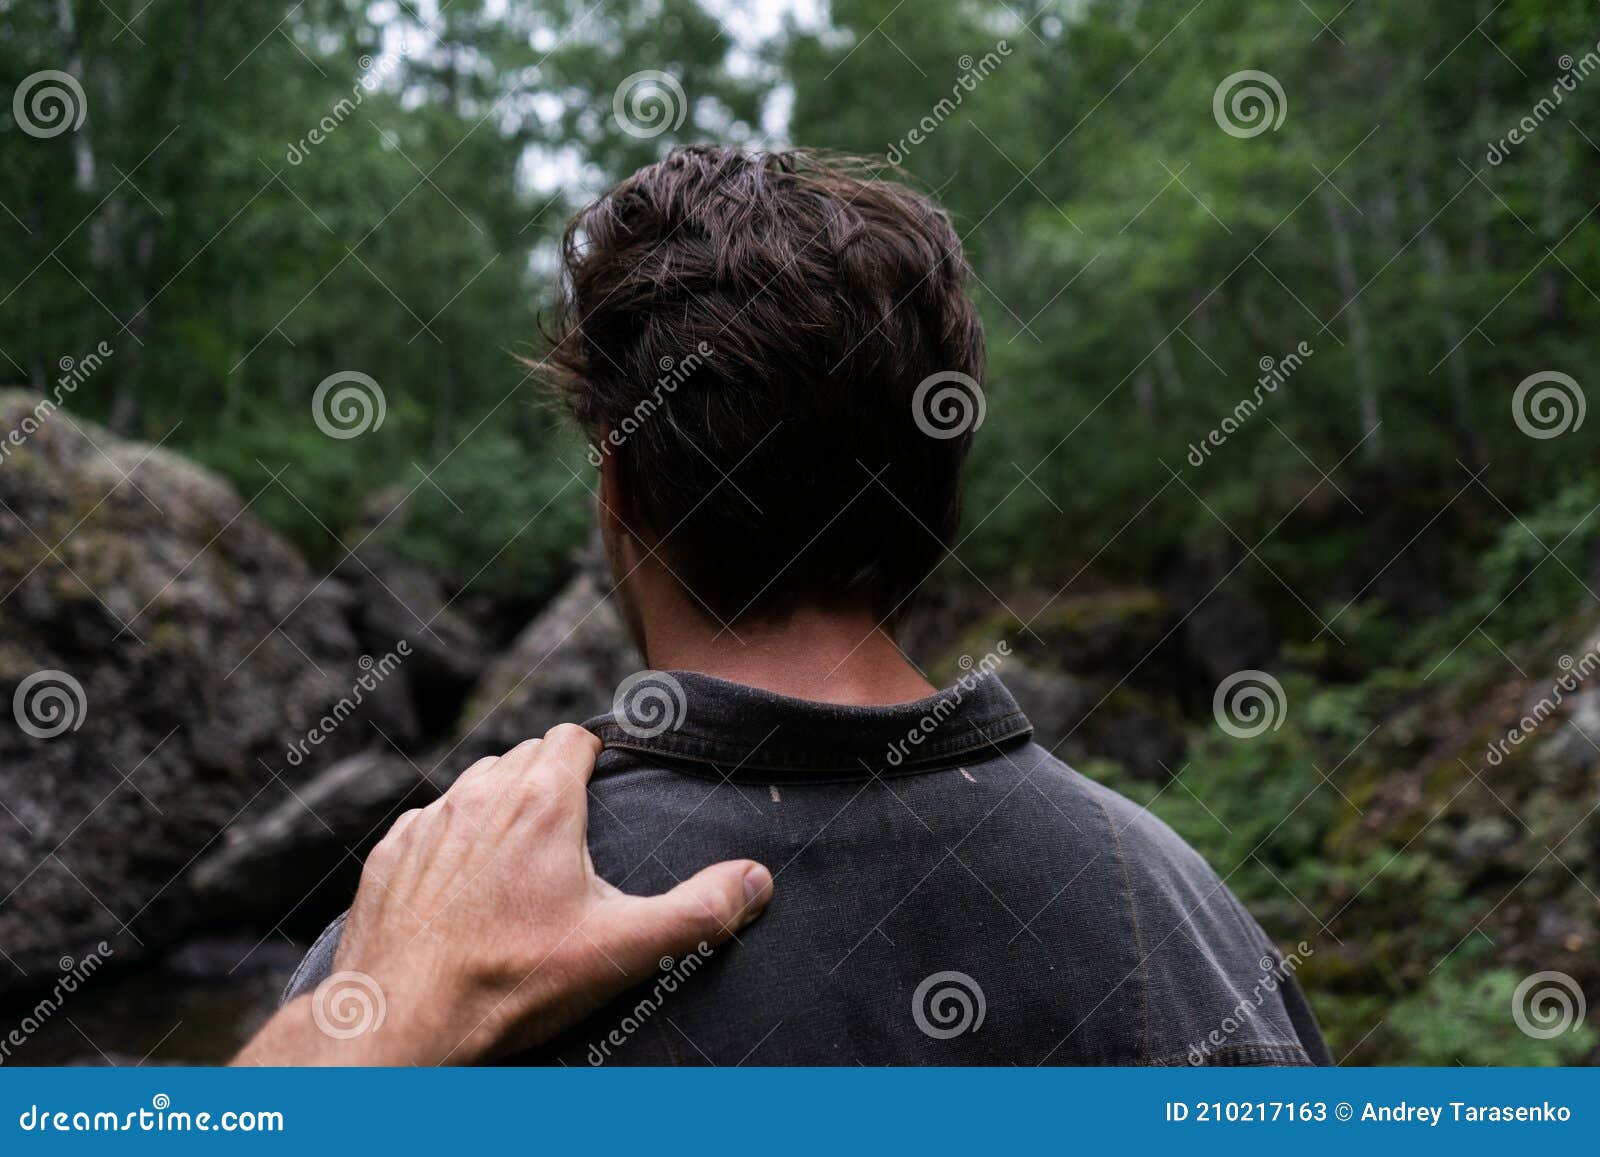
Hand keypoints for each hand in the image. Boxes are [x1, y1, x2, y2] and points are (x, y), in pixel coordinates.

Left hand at [234, 724, 772, 1064]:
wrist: (402, 1020)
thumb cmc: (510, 982)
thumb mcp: (622, 949)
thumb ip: (698, 911)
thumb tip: (756, 880)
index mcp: (541, 802)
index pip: (572, 735)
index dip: (594, 753)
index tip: (606, 781)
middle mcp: (478, 796)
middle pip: (523, 755)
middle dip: (550, 778)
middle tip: (573, 832)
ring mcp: (427, 824)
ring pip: (472, 785)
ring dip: (498, 805)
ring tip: (521, 857)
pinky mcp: (389, 856)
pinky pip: (427, 825)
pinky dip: (449, 841)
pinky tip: (463, 887)